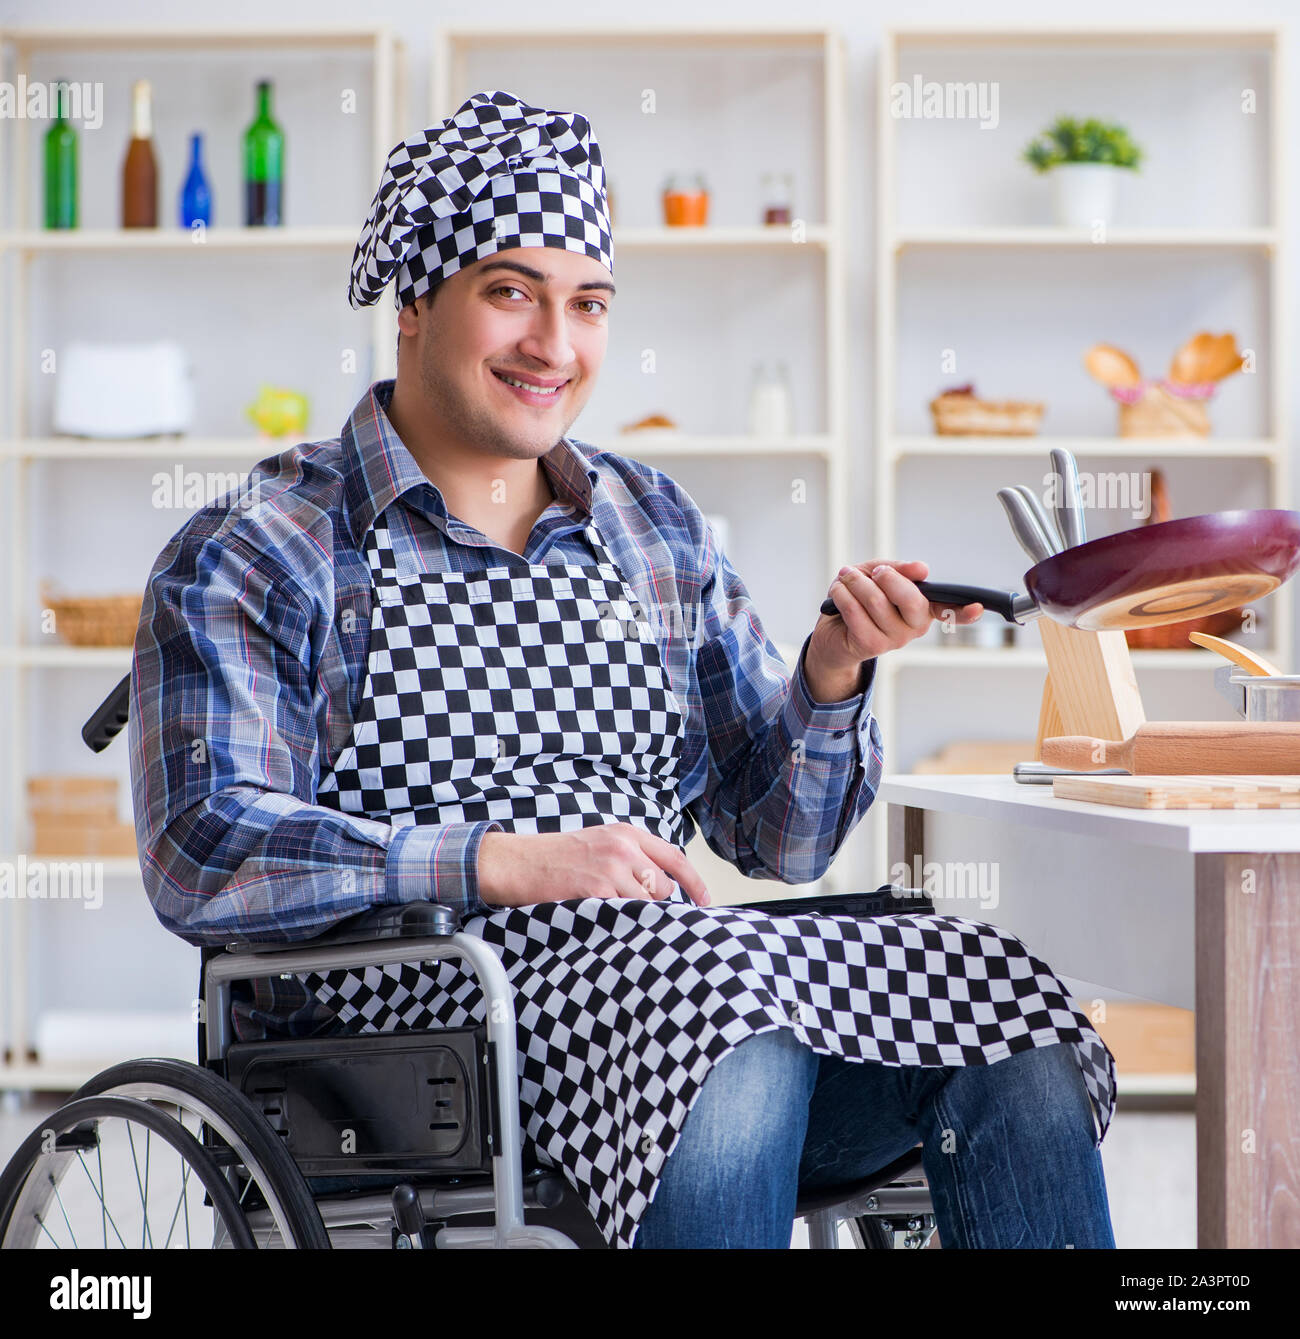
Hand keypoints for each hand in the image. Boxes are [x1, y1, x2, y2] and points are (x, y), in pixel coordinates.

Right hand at [477, 823, 710, 908]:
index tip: (705, 900)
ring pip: (646, 903)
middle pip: (663, 885)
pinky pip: (624, 914)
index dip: (694, 881)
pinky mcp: (597, 890)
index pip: (674, 857)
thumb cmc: (555, 857)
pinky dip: (616, 920)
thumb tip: (659, 883)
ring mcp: (611, 868)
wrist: (518, 862)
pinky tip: (595, 912)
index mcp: (625, 833)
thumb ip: (629, 855)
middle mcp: (623, 847)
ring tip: (602, 904)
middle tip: (621, 900)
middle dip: (651, 899)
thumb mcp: (598, 843)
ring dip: (632, 911)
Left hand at [807, 559, 982, 696]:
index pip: (949, 609)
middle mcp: (914, 627)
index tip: (977, 607)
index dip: (964, 610)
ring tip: (846, 577)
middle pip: (911, 599)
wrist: (832, 633)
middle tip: (873, 571)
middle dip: (888, 577)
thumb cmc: (858, 599)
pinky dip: (842, 594)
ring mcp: (894, 640)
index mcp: (923, 608)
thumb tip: (921, 568)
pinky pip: (855, 611)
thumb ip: (897, 569)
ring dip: (855, 582)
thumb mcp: (877, 575)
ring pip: (877, 600)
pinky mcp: (870, 645)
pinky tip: (838, 591)